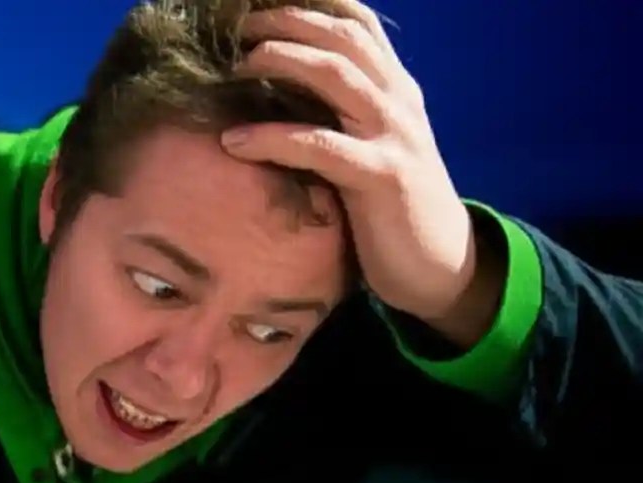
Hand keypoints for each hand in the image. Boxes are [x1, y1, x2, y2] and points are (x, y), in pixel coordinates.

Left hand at [219, 1, 495, 329]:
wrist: (440, 265)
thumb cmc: (391, 206)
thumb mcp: (371, 146)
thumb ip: (340, 113)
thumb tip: (278, 90)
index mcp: (394, 88)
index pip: (358, 24)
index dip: (312, 5)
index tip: (261, 4)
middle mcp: (397, 100)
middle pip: (341, 37)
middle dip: (286, 21)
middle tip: (236, 26)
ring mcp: (393, 135)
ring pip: (335, 75)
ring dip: (280, 59)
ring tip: (234, 64)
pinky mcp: (382, 177)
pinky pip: (321, 147)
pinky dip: (274, 138)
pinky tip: (235, 141)